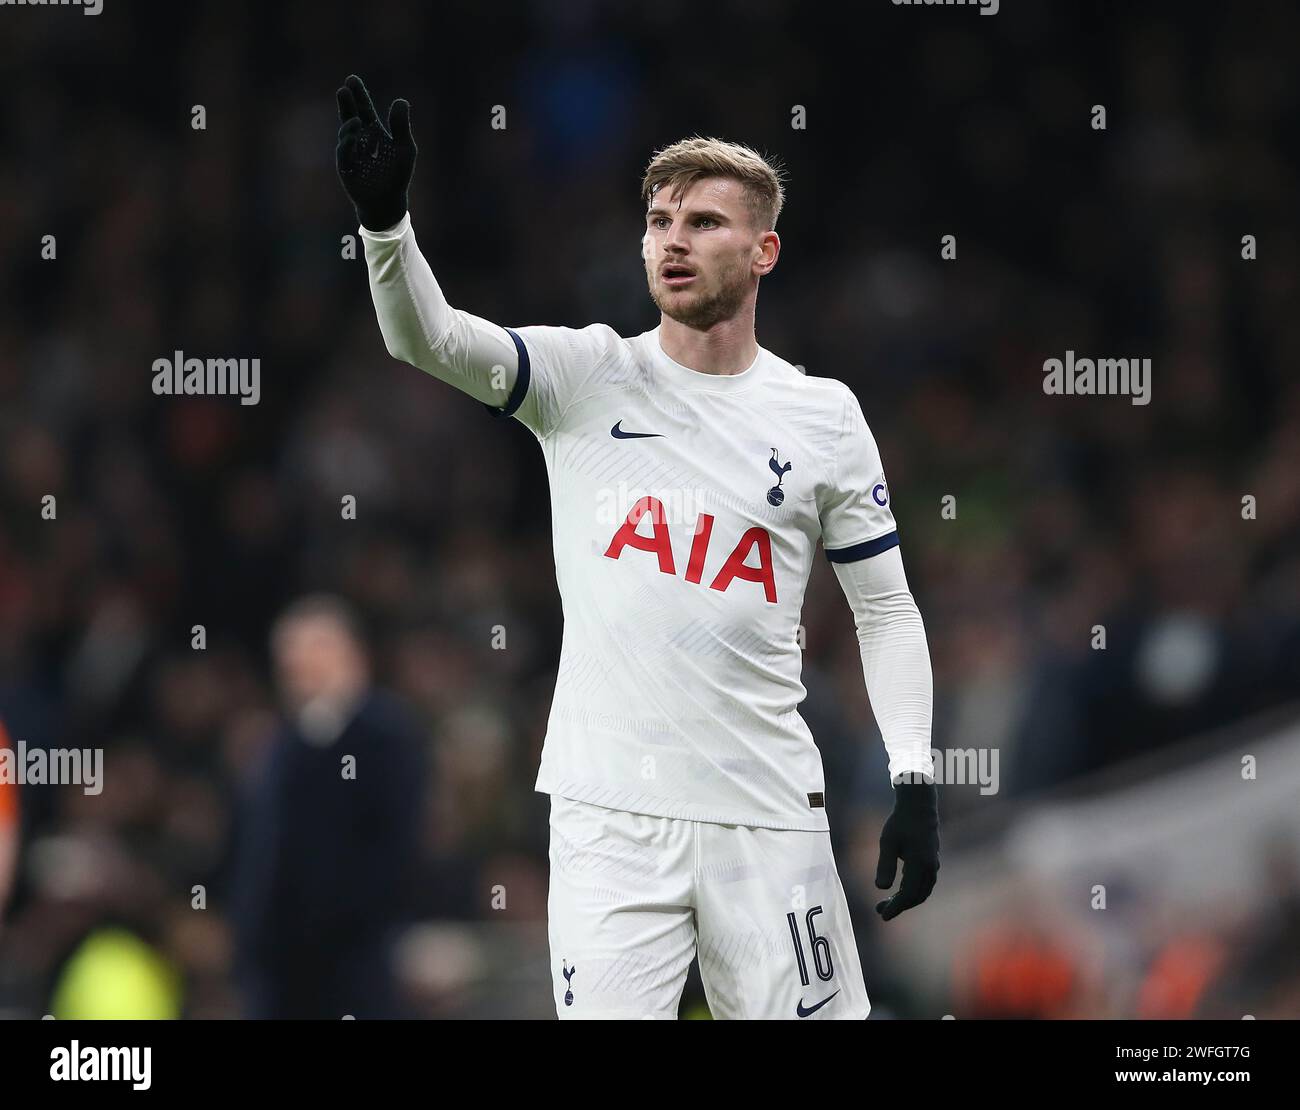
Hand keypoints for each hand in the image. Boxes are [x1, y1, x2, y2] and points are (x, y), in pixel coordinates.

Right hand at [335, 73, 417, 231]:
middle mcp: (359, 139)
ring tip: (356, 120)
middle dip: (346, 103)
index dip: (358, 94)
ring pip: (345, 133)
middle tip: (344, 89)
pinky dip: (347, 144)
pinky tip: (353, 135)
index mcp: (373, 131)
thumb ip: (401, 126)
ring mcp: (351, 153)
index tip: (351, 80)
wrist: (388, 202)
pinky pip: (344, 153)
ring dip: (349, 125)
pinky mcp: (346, 167)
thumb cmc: (397, 175)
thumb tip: (400, 101)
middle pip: (350, 115)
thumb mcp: (405, 149)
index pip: (363, 108)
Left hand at [874, 779, 938, 919]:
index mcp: (920, 864)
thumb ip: (885, 864)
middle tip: (880, 911)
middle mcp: (930, 868)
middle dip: (899, 906)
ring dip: (905, 901)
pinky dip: (911, 893)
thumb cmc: (901, 822)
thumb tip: (880, 888)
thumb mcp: (888, 842)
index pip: (909, 894)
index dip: (897, 907)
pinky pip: (923, 885)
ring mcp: (933, 866)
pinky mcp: (931, 863)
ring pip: (921, 892)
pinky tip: (897, 892)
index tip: (883, 916)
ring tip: (885, 904)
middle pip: (916, 896)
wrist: (919, 807)